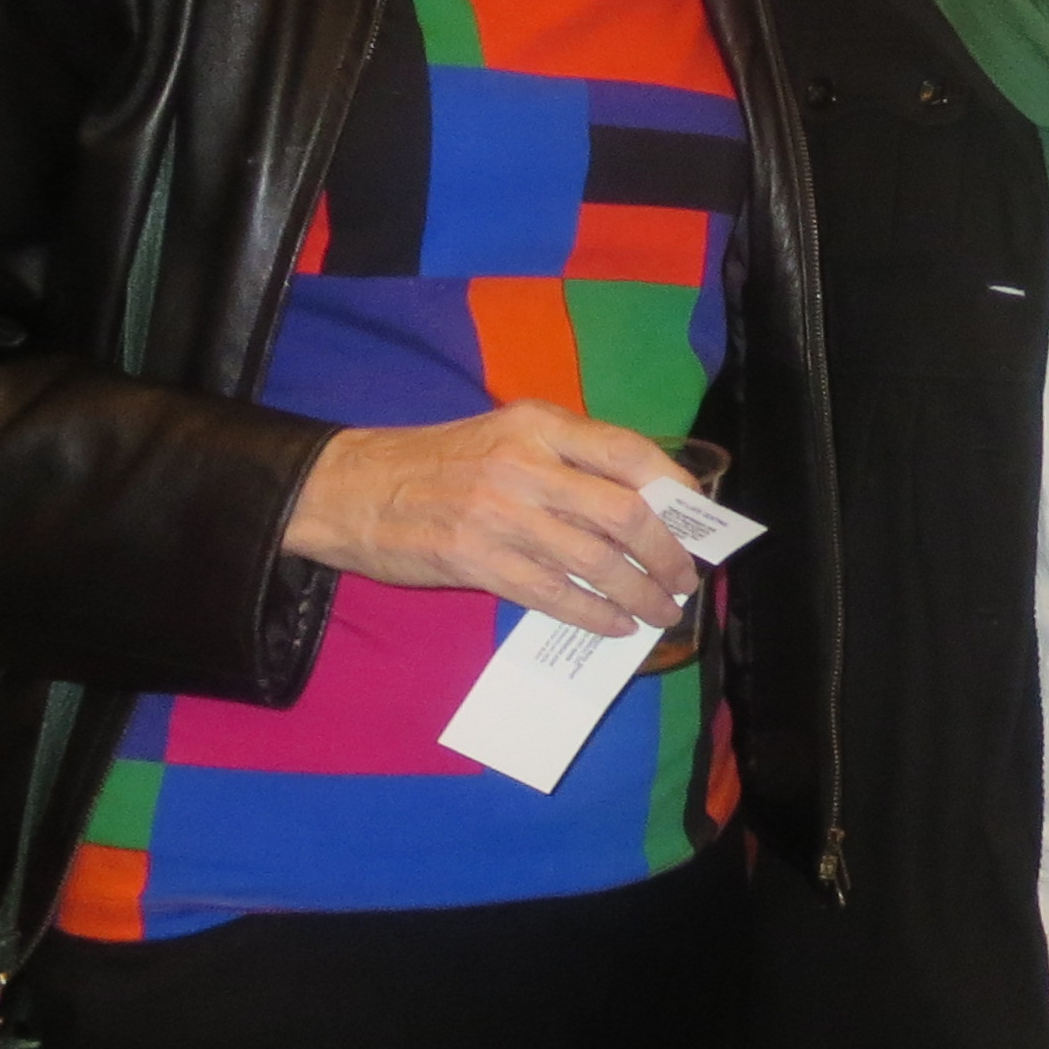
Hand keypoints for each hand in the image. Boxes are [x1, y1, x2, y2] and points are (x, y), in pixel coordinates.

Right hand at [281, 403, 694, 636]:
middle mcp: (525, 464)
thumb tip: (643, 500)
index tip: (698, 516)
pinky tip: (615, 623)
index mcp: (538, 425)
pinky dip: (593, 612)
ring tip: (658, 610)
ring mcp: (500, 514)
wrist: (350, 489)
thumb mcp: (506, 436)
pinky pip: (552, 593)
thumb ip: (567, 458)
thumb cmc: (438, 463)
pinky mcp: (476, 560)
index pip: (627, 452)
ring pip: (594, 560)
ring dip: (638, 592)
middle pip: (623, 512)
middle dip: (665, 552)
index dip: (675, 486)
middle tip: (684, 579)